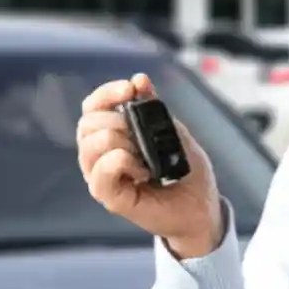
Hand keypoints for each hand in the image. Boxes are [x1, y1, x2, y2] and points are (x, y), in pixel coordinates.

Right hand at [77, 73, 222, 257]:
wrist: (201, 208)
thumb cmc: (185, 172)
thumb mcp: (173, 132)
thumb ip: (154, 109)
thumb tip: (139, 80)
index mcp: (111, 137)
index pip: (92, 108)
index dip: (107, 93)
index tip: (131, 89)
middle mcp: (99, 157)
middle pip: (87, 124)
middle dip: (118, 120)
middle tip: (144, 136)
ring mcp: (102, 178)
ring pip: (92, 145)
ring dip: (121, 142)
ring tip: (145, 157)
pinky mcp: (110, 198)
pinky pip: (102, 172)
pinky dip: (123, 162)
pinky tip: (143, 171)